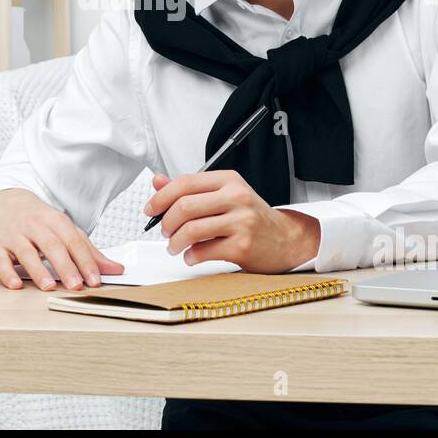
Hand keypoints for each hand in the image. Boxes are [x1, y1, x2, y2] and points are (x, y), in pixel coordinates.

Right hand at [0, 188, 124, 290]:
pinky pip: (0, 260)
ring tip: (49, 287)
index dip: (85, 260)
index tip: (95, 279)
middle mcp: (34, 225)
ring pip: (26, 253)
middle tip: (76, 286)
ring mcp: (13, 235)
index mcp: (54, 220)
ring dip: (38, 271)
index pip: (73, 240)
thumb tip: (116, 269)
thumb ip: (88, 250)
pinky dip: (7, 273)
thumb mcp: (64, 228)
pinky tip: (16, 285)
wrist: (3, 201)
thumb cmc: (38, 220)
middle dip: (65, 267)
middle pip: (52, 246)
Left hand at [143, 170, 319, 273]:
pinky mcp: (242, 246)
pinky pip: (203, 251)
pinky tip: (192, 256)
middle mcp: (236, 197)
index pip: (185, 182)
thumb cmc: (252, 217)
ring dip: (174, 242)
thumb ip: (191, 190)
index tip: (150, 209)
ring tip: (175, 246)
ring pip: (191, 230)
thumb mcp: (224, 195)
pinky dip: (190, 256)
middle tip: (164, 231)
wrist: (286, 239)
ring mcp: (241, 222)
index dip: (161, 197)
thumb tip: (157, 182)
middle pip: (184, 206)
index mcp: (229, 181)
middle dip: (166, 222)